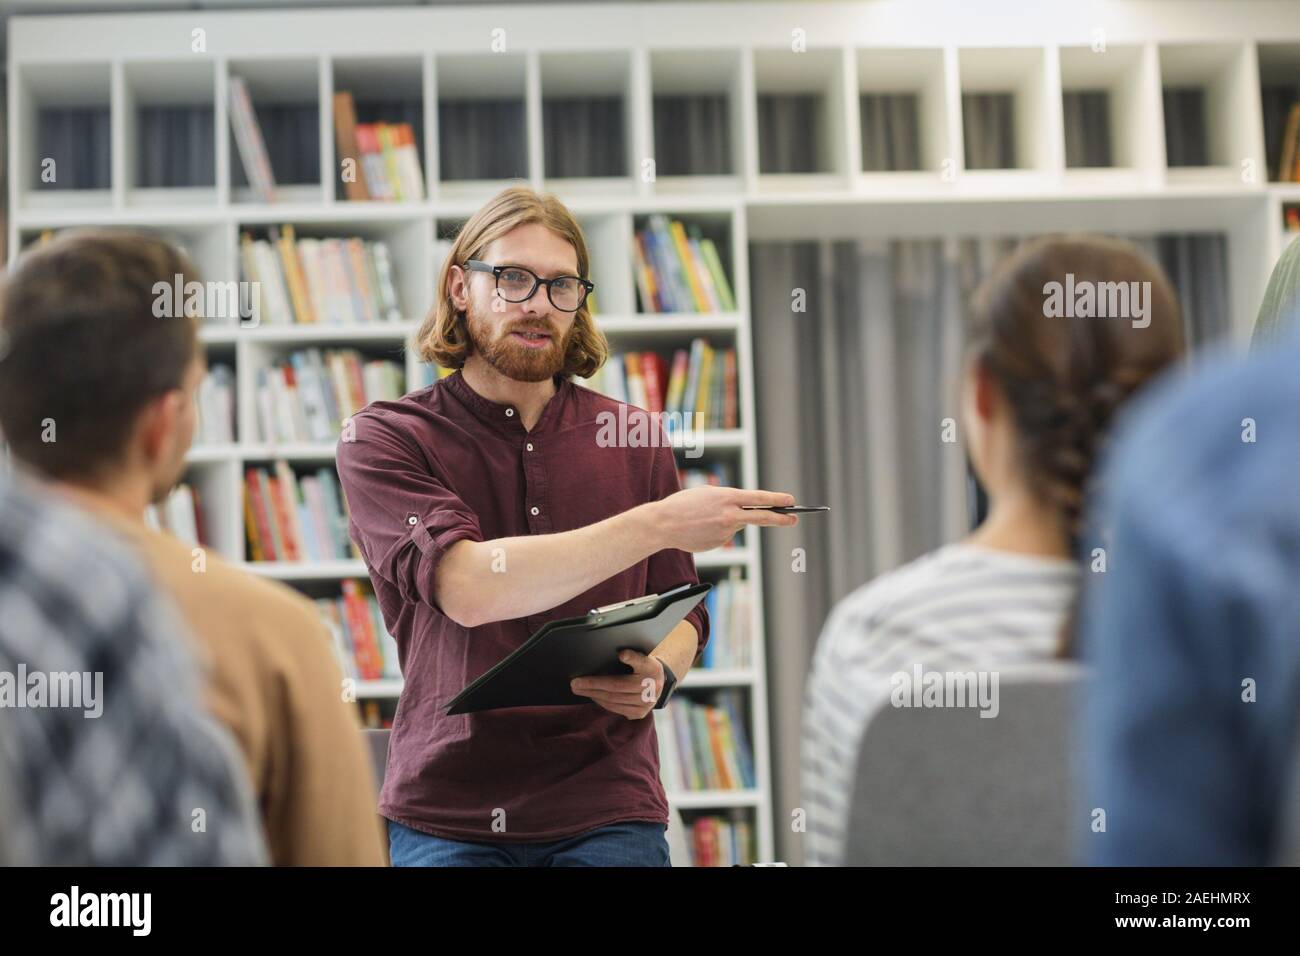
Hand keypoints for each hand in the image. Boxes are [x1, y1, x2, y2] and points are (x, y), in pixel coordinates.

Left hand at [570, 649, 662, 719]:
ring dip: (593, 695)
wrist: (658, 683)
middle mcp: (652, 686)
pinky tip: (592, 697)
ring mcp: (647, 702)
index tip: (621, 654)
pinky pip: (616, 709)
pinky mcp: (640, 713)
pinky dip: (602, 703)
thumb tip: (611, 656)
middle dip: (593, 684)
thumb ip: (630, 656)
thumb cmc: (642, 666)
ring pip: (614, 700)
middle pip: (618, 685)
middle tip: (575, 682)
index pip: (641, 661)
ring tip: (579, 689)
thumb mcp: (641, 656)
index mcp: (652, 668)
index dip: (631, 657)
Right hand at [646, 486, 798, 552]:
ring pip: (737, 525)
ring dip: (727, 521)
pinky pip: (724, 534)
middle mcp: (730, 515)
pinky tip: (700, 528)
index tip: (791, 501)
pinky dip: (716, 530)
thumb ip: (729, 500)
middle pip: (762, 517)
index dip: (777, 499)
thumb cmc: (683, 504)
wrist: (663, 524)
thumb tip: (744, 513)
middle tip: (795, 518)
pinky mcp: (719, 543)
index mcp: (728, 498)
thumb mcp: (708, 494)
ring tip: (704, 518)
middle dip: (781, 518)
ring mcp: (726, 531)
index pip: (759, 498)